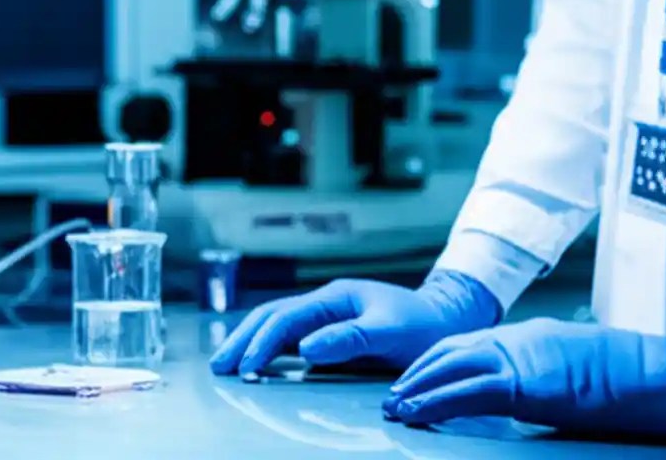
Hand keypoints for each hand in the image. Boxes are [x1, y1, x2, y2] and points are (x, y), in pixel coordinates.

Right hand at [209, 272, 499, 376]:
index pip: (285, 319)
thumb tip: (305, 349)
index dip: (263, 344)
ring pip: (276, 325)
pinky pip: (290, 338)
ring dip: (250, 343)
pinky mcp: (331, 331)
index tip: (248, 369)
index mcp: (334, 297)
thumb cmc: (422, 325)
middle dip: (243, 340)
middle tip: (220, 366)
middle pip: (271, 317)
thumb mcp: (390, 331)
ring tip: (227, 365)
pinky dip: (268, 349)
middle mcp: (325, 303)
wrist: (445, 319)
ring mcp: (326, 315)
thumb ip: (349, 338)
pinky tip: (257, 364)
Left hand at [384, 318, 665, 440]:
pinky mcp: (526, 383)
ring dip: (419, 388)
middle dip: (418, 374)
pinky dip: (438, 402)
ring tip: (396, 407)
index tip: (415, 379)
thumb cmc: (628, 374)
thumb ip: (541, 373)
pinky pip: (470, 393)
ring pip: (452, 368)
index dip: (437, 362)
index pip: (467, 345)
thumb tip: (523, 393)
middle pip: (450, 352)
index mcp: (527, 337)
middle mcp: (516, 341)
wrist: (657, 372)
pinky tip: (419, 412)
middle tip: (393, 395)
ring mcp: (520, 358)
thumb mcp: (573, 367)